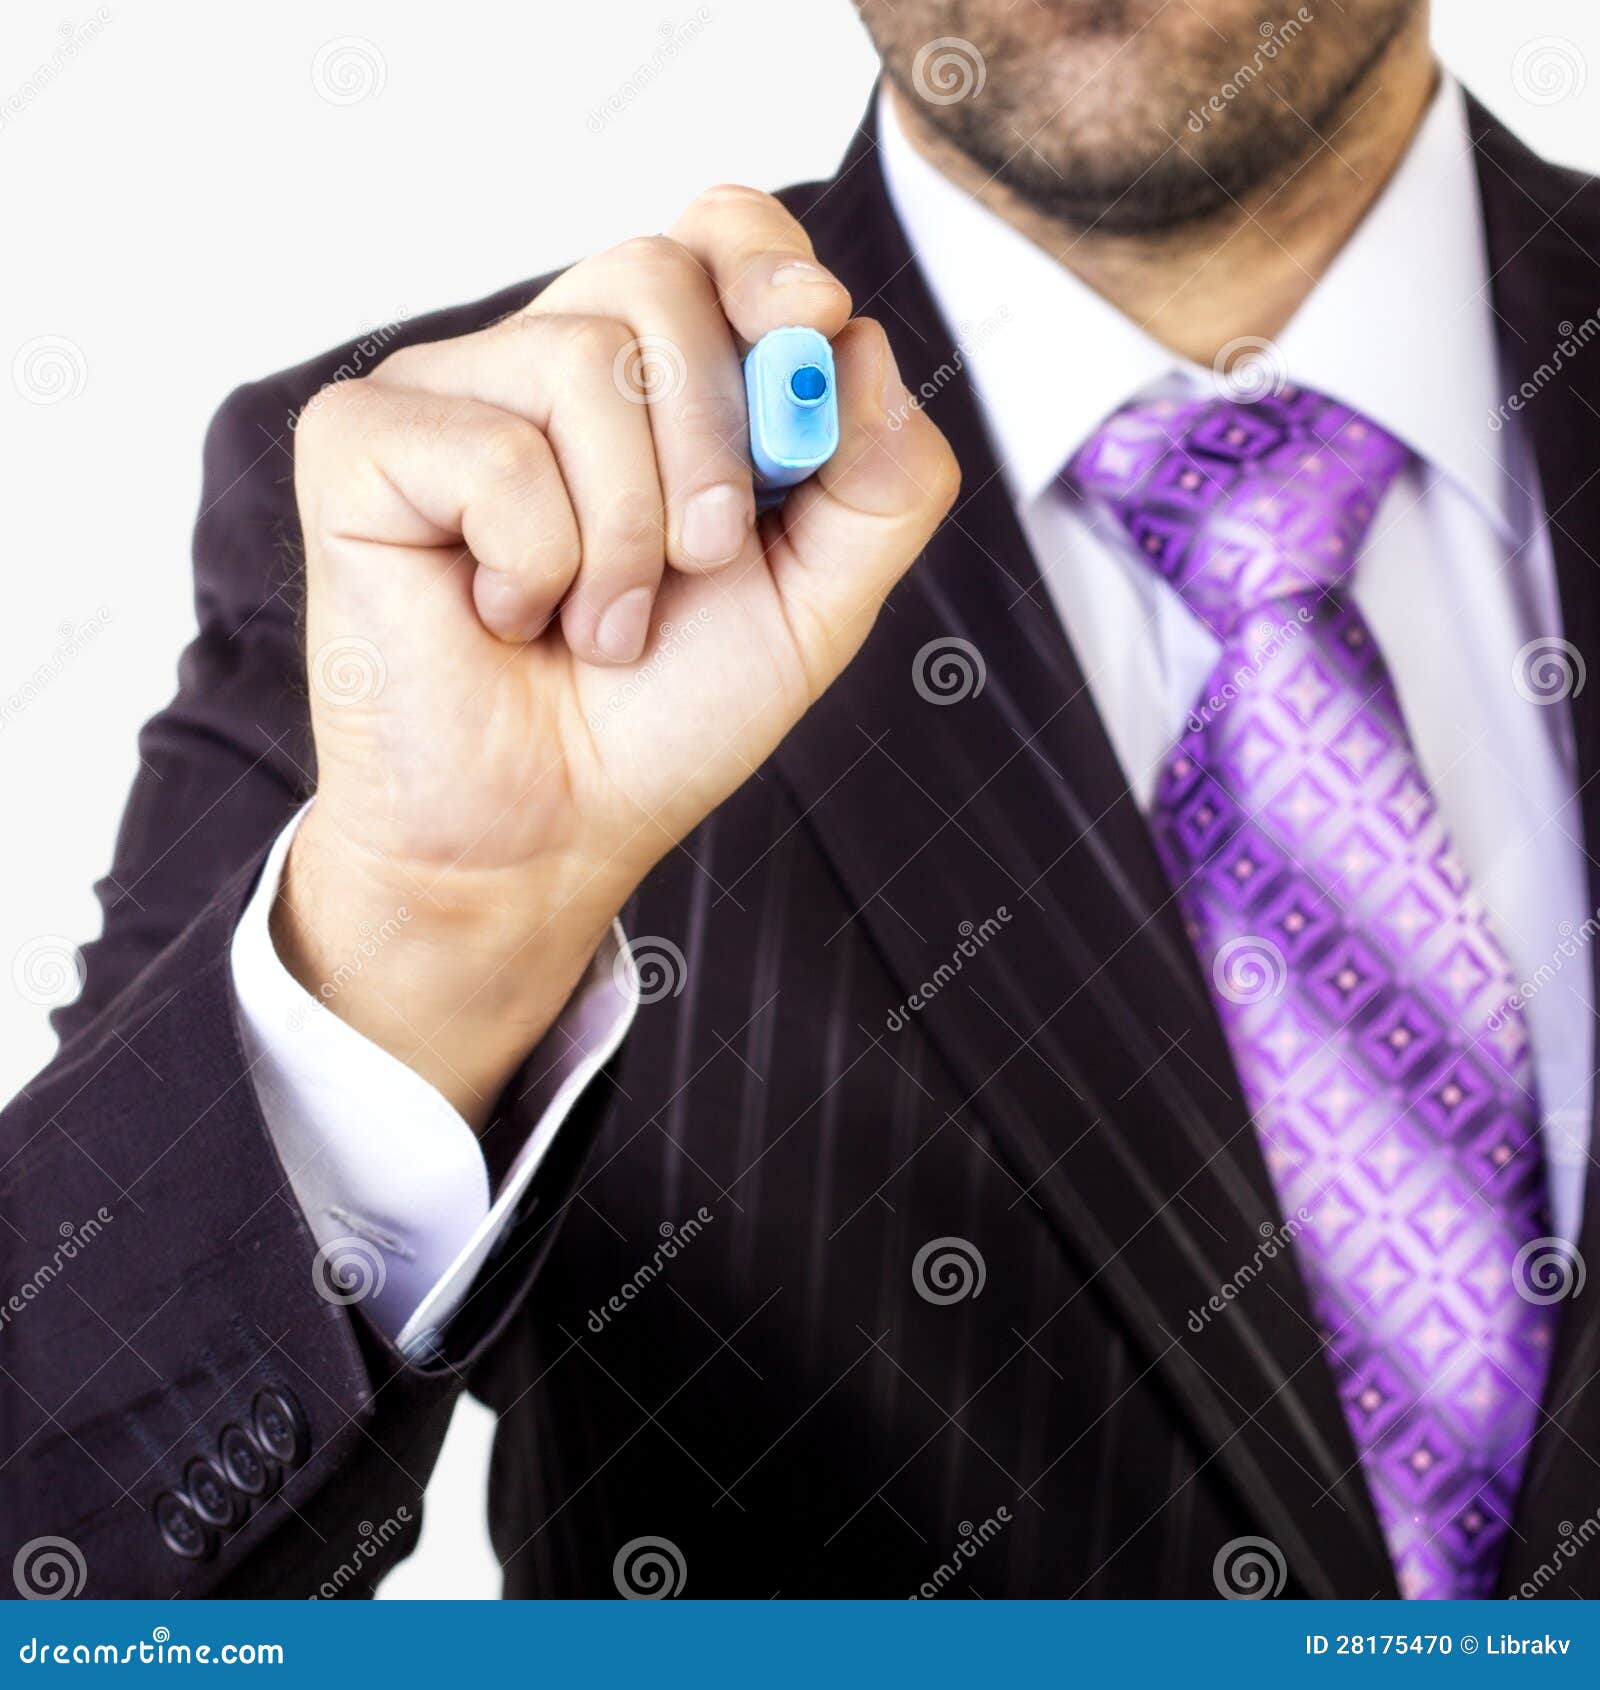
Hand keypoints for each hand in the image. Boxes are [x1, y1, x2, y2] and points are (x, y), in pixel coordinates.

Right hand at [279, 185, 958, 1125]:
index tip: (811, 333)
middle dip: (716, 448)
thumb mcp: (818, 603)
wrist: (549, 831)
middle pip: (658, 275)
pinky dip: (533, 561)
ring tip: (594, 623)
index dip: (768, 267)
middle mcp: (545, 361)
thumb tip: (857, 341)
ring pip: (585, 365)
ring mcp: (446, 394)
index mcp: (652, 381)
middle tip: (696, 566)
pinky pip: (494, 451)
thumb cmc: (666, 716)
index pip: (714, 232)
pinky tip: (501, 615)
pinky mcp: (360, 444)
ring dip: (626, 538)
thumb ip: (879, 482)